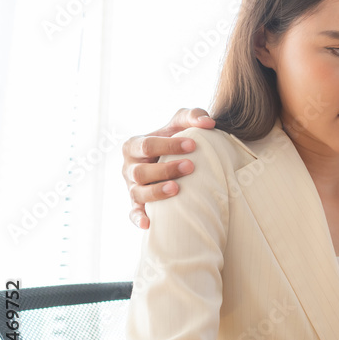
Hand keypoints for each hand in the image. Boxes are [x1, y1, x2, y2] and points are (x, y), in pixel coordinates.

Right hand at [122, 108, 214, 228]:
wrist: (175, 159)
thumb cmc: (176, 138)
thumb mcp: (181, 123)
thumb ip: (193, 115)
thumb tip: (209, 123)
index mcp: (134, 146)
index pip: (146, 144)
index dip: (168, 145)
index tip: (193, 144)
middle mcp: (129, 168)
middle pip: (141, 171)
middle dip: (165, 169)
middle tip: (190, 166)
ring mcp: (132, 187)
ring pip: (138, 193)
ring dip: (156, 192)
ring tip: (176, 189)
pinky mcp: (137, 204)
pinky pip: (134, 213)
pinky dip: (138, 218)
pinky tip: (149, 223)